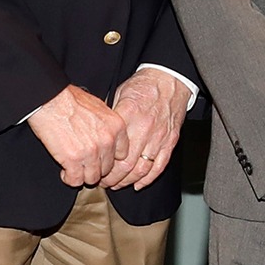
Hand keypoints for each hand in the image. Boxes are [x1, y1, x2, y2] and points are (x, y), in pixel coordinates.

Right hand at [27, 85, 128, 186]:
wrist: (52, 100)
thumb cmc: (72, 100)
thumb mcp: (100, 108)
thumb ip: (107, 125)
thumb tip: (106, 135)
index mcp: (117, 128)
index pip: (122, 155)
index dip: (110, 159)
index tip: (101, 160)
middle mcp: (107, 142)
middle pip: (107, 169)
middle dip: (96, 168)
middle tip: (84, 165)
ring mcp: (91, 152)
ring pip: (93, 178)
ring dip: (83, 175)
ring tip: (74, 169)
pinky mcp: (73, 160)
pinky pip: (75, 180)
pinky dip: (69, 178)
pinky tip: (65, 171)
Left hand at [104, 68, 192, 190]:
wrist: (170, 80)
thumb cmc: (143, 86)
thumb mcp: (119, 95)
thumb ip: (109, 118)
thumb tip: (95, 135)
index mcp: (128, 116)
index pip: (112, 151)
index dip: (101, 166)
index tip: (94, 170)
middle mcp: (144, 129)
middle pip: (125, 165)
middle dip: (112, 179)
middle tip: (102, 182)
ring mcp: (159, 137)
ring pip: (142, 169)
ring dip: (127, 181)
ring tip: (117, 184)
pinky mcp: (171, 141)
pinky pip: (160, 165)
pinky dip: (148, 178)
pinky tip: (138, 184)